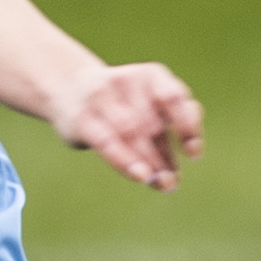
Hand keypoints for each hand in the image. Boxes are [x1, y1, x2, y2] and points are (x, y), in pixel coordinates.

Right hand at [51, 61, 203, 190]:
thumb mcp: (152, 103)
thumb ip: (173, 122)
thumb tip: (185, 160)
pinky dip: (124, 160)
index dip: (187, 126)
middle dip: (164, 158)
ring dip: (148, 163)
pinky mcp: (81, 117)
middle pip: (151, 124)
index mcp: (151, 76)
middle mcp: (126, 80)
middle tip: (171, 183)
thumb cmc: (123, 103)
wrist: (68, 86)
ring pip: (130, 133)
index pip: (174, 98)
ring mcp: (101, 96)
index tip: (193, 154)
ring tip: (159, 184)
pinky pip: (105, 141)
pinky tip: (139, 176)